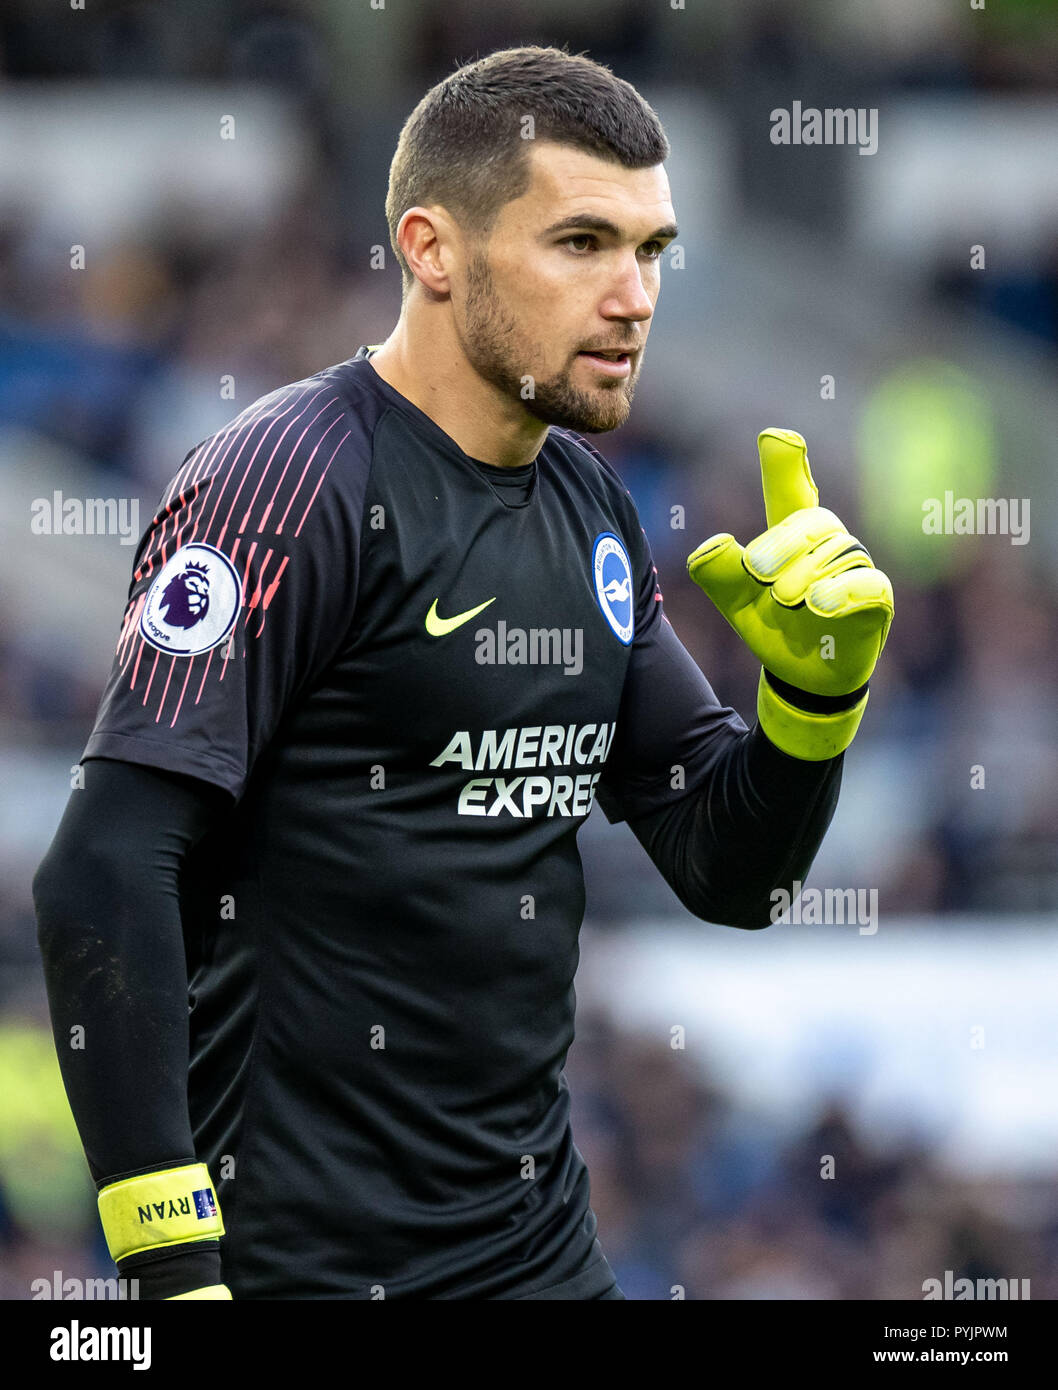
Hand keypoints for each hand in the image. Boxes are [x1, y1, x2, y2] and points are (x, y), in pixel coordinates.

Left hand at [687, 429, 893, 758]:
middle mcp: (828, 544)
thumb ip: (718, 573)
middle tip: (755, 572)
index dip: (785, 466)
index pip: (790, 493)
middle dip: (781, 544)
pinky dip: (844, 592)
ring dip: (807, 573)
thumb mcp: (736, 600)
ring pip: (838, 553)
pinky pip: (868, 585)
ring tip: (783, 600)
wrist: (802, 676)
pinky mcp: (876, 599)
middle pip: (812, 522)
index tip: (776, 439)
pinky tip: (821, 604)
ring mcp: (855, 569)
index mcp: (792, 536)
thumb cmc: (774, 626)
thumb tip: (710, 544)